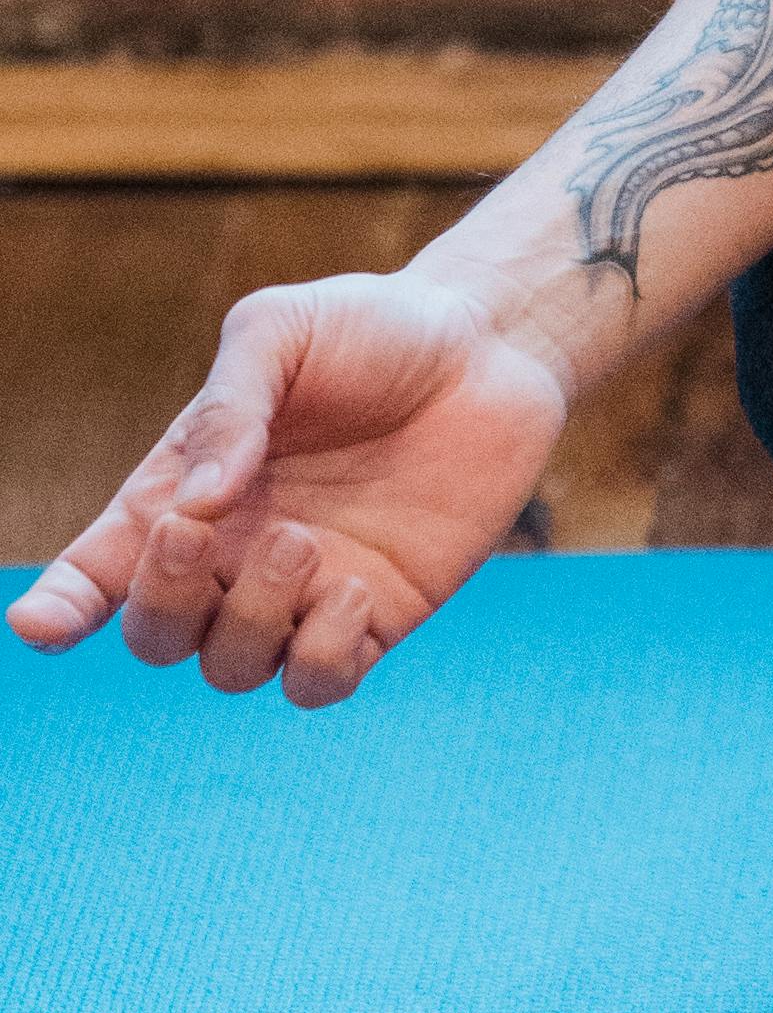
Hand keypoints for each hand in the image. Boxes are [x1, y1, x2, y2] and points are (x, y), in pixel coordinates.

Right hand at [6, 273, 569, 710]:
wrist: (488, 345)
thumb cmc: (370, 330)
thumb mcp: (281, 331)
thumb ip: (228, 406)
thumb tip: (198, 506)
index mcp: (184, 491)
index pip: (97, 572)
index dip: (59, 609)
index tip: (42, 624)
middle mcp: (231, 555)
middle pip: (156, 637)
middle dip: (161, 602)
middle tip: (201, 534)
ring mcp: (300, 594)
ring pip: (230, 668)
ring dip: (250, 618)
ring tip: (303, 539)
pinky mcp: (374, 617)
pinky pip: (319, 682)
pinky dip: (319, 655)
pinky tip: (351, 587)